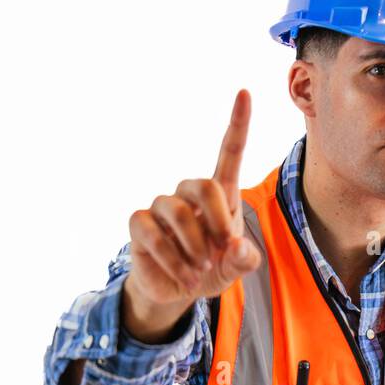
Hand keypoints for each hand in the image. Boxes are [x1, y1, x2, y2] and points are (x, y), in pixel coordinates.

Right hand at [126, 88, 260, 311]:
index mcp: (220, 195)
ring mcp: (161, 206)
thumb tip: (239, 249)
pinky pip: (154, 234)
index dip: (238, 124)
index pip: (229, 152)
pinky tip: (185, 278)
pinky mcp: (139, 224)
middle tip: (224, 249)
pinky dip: (174, 260)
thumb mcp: (234, 268)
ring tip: (202, 269)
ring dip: (195, 247)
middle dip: (217, 220)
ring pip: (178, 213)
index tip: (244, 93)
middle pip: (203, 184)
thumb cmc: (210, 269)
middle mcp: (188, 194)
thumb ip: (244, 259)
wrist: (177, 291)